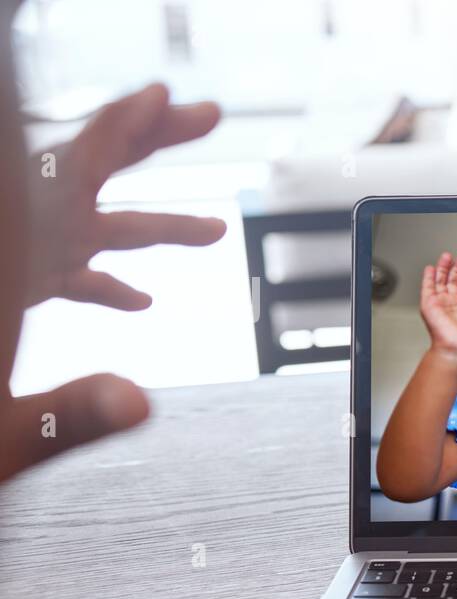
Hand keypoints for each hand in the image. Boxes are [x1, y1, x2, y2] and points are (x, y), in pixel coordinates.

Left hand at [0, 83, 221, 483]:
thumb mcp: (0, 425)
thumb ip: (67, 413)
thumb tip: (140, 405)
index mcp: (18, 251)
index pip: (74, 168)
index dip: (122, 125)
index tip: (164, 95)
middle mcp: (21, 244)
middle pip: (92, 173)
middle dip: (154, 143)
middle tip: (209, 117)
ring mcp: (20, 269)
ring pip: (92, 231)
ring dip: (155, 227)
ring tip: (216, 231)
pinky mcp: (15, 296)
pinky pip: (68, 278)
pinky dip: (107, 281)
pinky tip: (143, 302)